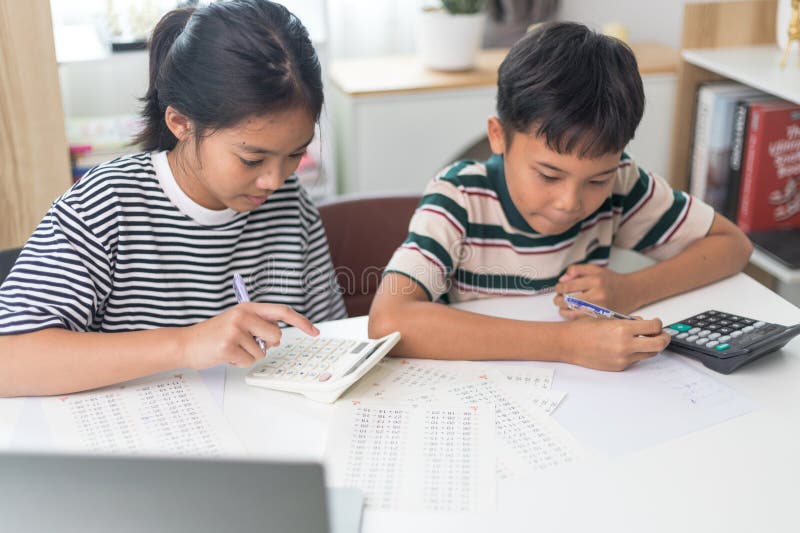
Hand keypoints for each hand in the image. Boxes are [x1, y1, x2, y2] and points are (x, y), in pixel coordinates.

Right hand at [177, 303, 318, 368]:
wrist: (187, 343)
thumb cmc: (215, 334)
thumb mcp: (238, 321)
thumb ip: (259, 324)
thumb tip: (279, 335)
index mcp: (248, 307)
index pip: (282, 311)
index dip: (301, 321)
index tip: (314, 331)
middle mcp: (243, 315)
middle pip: (276, 336)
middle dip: (266, 344)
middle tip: (247, 343)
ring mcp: (235, 330)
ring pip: (262, 352)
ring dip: (249, 355)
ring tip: (232, 348)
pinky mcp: (228, 346)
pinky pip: (249, 361)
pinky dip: (240, 362)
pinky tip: (226, 355)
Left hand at [553, 264, 636, 319]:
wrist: (631, 292)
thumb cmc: (609, 280)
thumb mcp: (594, 269)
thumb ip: (576, 270)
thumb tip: (562, 280)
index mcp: (596, 281)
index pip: (569, 286)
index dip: (559, 288)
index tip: (558, 288)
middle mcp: (598, 295)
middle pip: (569, 301)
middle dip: (558, 300)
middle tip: (557, 298)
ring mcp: (600, 309)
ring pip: (573, 313)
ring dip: (562, 310)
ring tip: (561, 306)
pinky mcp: (602, 318)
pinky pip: (580, 320)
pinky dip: (571, 317)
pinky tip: (569, 312)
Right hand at [563, 317, 669, 370]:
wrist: (569, 344)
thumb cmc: (585, 329)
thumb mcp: (608, 319)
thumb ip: (629, 322)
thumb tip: (643, 324)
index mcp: (622, 329)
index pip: (654, 327)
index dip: (658, 323)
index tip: (655, 322)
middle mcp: (625, 345)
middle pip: (659, 344)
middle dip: (664, 338)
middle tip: (661, 334)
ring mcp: (623, 358)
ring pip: (649, 354)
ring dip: (649, 346)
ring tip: (641, 340)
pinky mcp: (619, 367)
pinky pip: (636, 360)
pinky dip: (635, 353)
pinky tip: (624, 347)